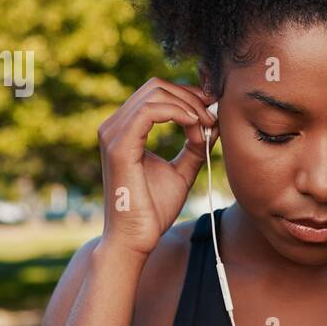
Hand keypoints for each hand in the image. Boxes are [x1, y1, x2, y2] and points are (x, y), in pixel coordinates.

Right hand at [97, 77, 217, 257]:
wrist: (136, 239)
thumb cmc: (153, 210)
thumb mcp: (182, 171)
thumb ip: (195, 146)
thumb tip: (214, 124)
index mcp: (125, 129)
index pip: (157, 92)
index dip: (189, 95)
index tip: (213, 112)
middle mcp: (114, 126)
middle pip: (157, 86)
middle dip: (191, 97)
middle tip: (213, 118)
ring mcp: (113, 133)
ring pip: (155, 93)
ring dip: (189, 106)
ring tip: (206, 127)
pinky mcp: (119, 145)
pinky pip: (150, 111)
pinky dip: (179, 113)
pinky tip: (195, 128)